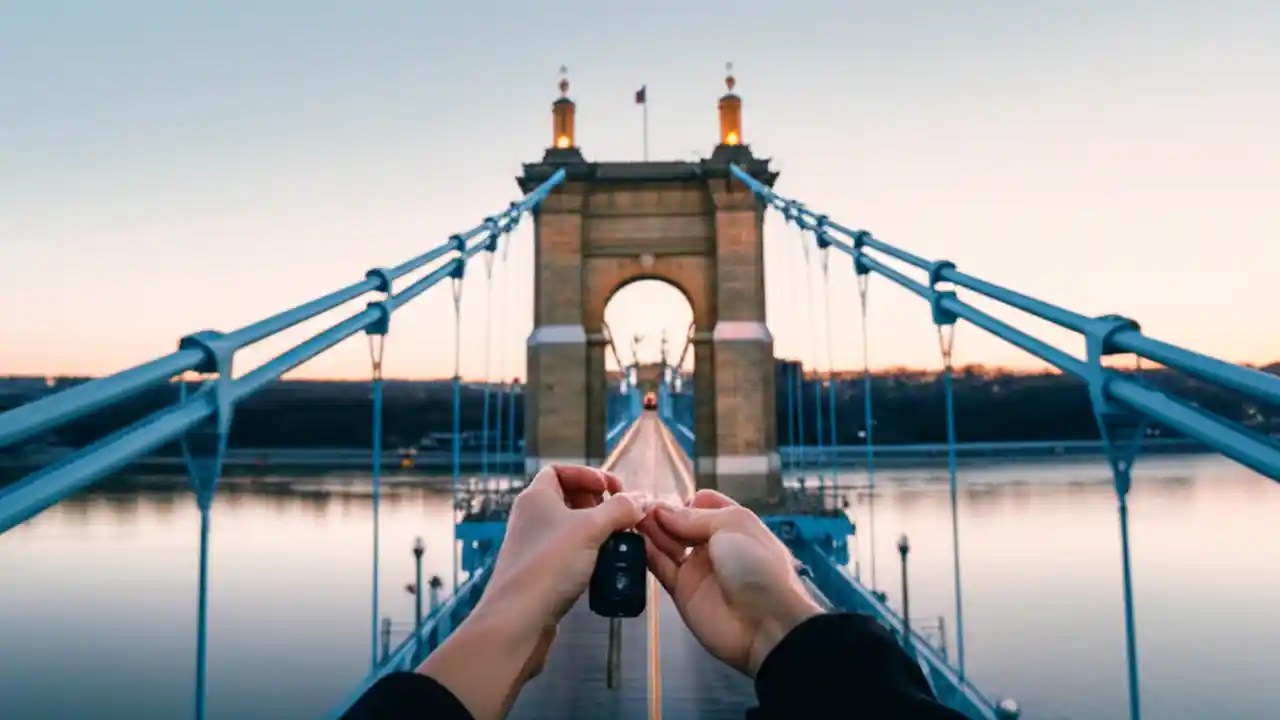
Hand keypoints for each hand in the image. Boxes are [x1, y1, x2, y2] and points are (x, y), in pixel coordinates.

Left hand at [419, 465, 643, 718]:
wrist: (518, 619)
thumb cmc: (551, 563)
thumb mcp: (590, 529)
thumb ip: (618, 509)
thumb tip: (640, 500)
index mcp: (536, 497)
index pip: (559, 471)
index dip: (587, 474)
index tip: (611, 489)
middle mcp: (532, 517)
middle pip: (568, 498)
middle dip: (597, 503)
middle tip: (621, 515)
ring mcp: (534, 546)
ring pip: (570, 528)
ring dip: (596, 530)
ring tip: (619, 539)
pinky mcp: (540, 572)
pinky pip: (568, 553)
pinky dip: (588, 553)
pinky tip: (605, 564)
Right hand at [638, 489, 821, 676]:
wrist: (765, 625)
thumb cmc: (755, 565)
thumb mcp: (732, 526)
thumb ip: (694, 518)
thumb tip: (661, 510)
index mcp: (732, 524)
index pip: (702, 503)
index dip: (685, 501)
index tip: (667, 502)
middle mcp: (713, 543)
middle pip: (680, 522)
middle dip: (662, 514)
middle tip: (638, 509)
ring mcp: (696, 567)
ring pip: (667, 543)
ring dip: (650, 530)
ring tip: (629, 520)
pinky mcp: (681, 590)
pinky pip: (661, 567)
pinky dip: (646, 554)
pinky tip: (631, 541)